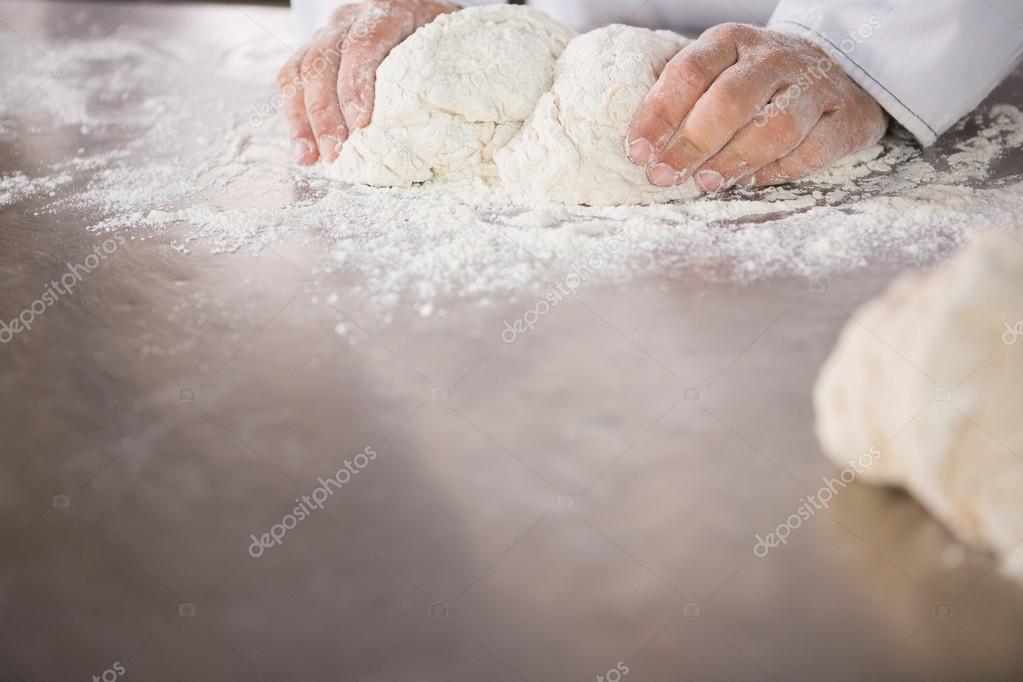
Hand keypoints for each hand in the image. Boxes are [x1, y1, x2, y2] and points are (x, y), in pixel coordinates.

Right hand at [277, 0, 455, 164]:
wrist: (425, 16)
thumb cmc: (442, 41)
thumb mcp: (450, 48)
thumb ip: (443, 73)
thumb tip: (444, 116)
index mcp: (389, 10)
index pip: (363, 45)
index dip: (356, 86)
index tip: (359, 125)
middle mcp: (351, 18)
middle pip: (324, 61)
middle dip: (325, 113)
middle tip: (335, 153)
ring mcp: (329, 33)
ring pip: (301, 71)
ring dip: (302, 119)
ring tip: (309, 157)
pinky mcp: (314, 50)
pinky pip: (292, 78)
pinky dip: (294, 115)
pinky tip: (303, 147)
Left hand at [626, 23, 887, 190]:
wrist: (838, 70)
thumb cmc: (754, 82)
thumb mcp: (716, 71)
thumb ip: (680, 98)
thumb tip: (638, 147)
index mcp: (732, 41)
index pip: (689, 71)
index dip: (659, 114)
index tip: (638, 152)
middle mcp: (775, 57)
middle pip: (731, 99)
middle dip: (692, 142)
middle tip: (666, 175)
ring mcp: (815, 86)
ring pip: (775, 126)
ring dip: (734, 159)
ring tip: (705, 182)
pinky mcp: (845, 118)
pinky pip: (812, 150)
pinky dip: (779, 171)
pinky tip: (752, 182)